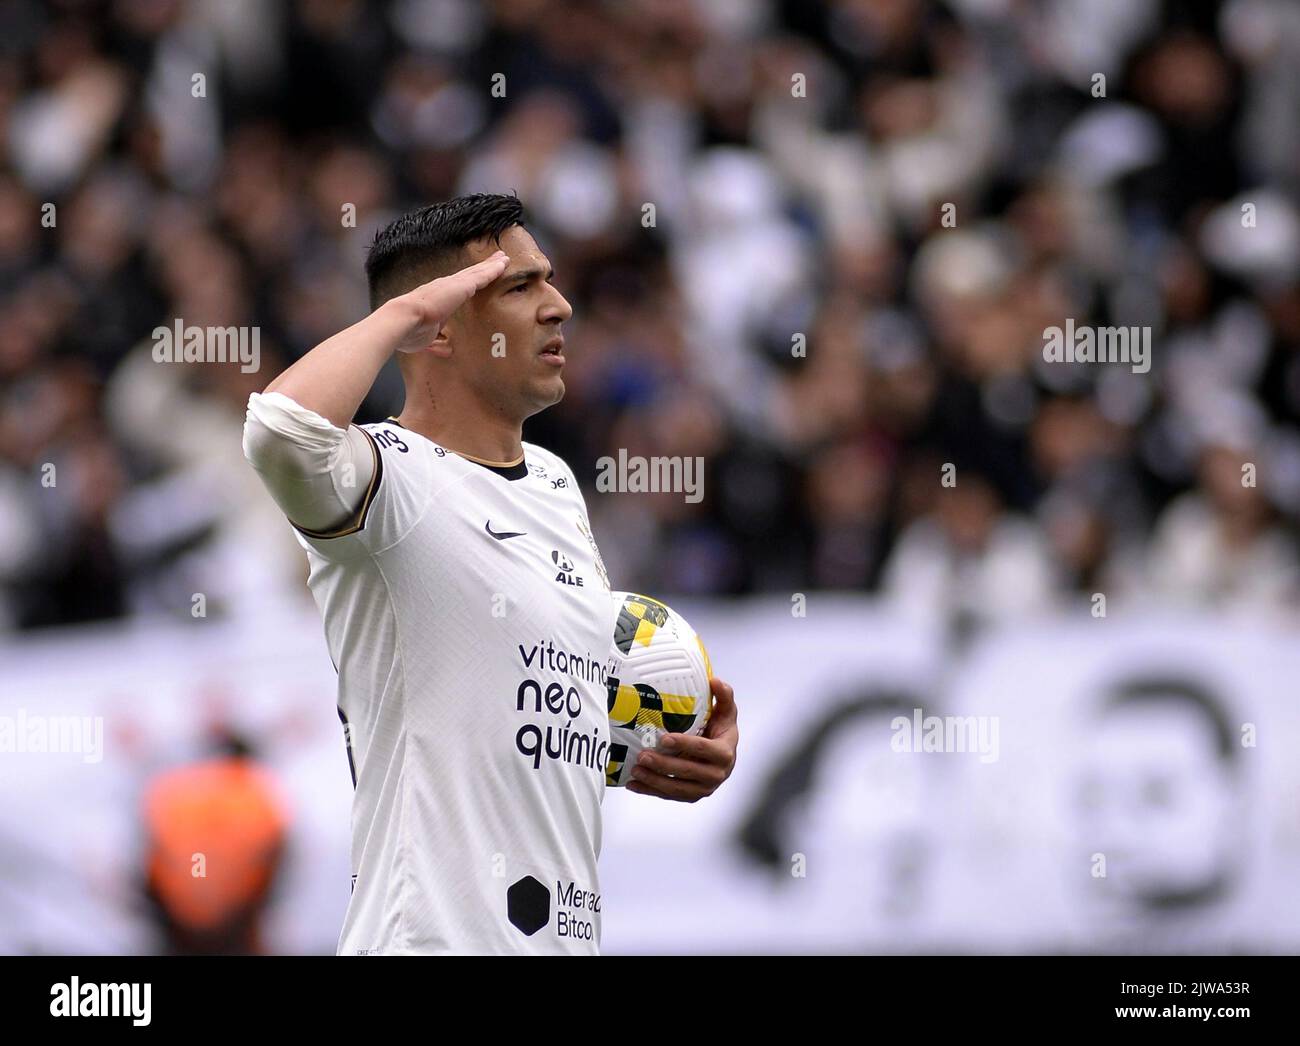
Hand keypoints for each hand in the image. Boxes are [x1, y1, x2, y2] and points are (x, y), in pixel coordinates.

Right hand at [392, 250, 508, 352]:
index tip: (478, 275)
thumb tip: (445, 351)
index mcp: (437, 298)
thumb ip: (437, 342)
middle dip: (483, 266)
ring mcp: (453, 285)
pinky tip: (502, 264)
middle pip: (469, 274)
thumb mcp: (427, 339)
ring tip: (503, 257)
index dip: (469, 280)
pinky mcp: (460, 286)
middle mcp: (445, 286)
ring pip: (477, 272)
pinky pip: (481, 276)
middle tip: (497, 258)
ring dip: (491, 264)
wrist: (401, 320)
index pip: (457, 287)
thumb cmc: (409, 330)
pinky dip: (492, 269)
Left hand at [626, 677, 737, 801]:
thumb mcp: (726, 711)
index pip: (704, 749)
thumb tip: (715, 681)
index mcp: (725, 753)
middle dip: (664, 765)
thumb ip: (724, 696)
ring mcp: (704, 788)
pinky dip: (651, 791)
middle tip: (643, 755)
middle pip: (688, 771)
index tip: (664, 739)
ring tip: (636, 770)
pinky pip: (670, 796)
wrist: (724, 756)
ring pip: (677, 788)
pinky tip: (634, 784)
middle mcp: (717, 774)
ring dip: (655, 781)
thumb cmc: (722, 730)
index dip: (684, 744)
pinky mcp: (692, 796)